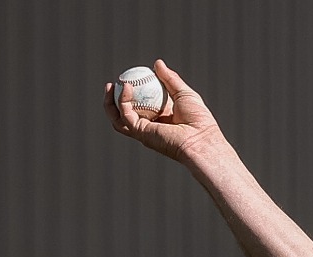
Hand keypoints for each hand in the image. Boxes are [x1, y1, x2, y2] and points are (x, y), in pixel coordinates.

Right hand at [105, 60, 221, 162]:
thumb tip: (157, 63)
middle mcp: (149, 127)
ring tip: (111, 86)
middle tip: (114, 83)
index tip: (128, 78)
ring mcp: (144, 132)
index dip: (131, 93)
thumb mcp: (183, 93)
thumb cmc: (199, 120)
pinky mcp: (141, 133)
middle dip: (114, 100)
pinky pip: (126, 116)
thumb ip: (169, 79)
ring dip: (110, 103)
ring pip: (118, 119)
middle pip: (124, 114)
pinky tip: (126, 87)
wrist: (202, 138)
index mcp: (160, 118)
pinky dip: (122, 102)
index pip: (139, 106)